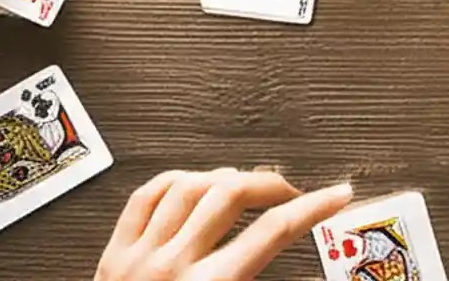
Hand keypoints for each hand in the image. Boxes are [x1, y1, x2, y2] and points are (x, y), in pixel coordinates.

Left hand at [95, 169, 352, 280]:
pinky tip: (192, 183)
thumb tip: (308, 280)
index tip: (336, 195)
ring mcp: (139, 256)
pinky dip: (175, 181)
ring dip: (225, 178)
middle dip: (270, 184)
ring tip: (245, 184)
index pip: (274, 232)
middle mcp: (173, 267)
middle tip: (291, 191)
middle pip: (232, 195)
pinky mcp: (112, 254)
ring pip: (190, 186)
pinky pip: (145, 196)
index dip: (314, 207)